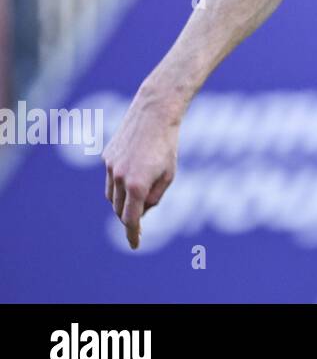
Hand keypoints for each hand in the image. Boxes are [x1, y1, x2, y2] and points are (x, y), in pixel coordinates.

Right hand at [102, 93, 180, 249]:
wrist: (153, 113)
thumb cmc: (167, 144)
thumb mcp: (169, 175)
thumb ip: (155, 197)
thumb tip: (140, 211)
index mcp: (137, 185)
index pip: (131, 219)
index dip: (133, 234)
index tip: (135, 245)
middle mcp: (119, 178)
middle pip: (119, 210)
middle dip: (128, 217)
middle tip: (140, 217)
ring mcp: (110, 167)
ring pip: (111, 196)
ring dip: (122, 201)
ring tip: (138, 192)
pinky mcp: (106, 157)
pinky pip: (111, 178)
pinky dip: (120, 182)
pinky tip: (133, 170)